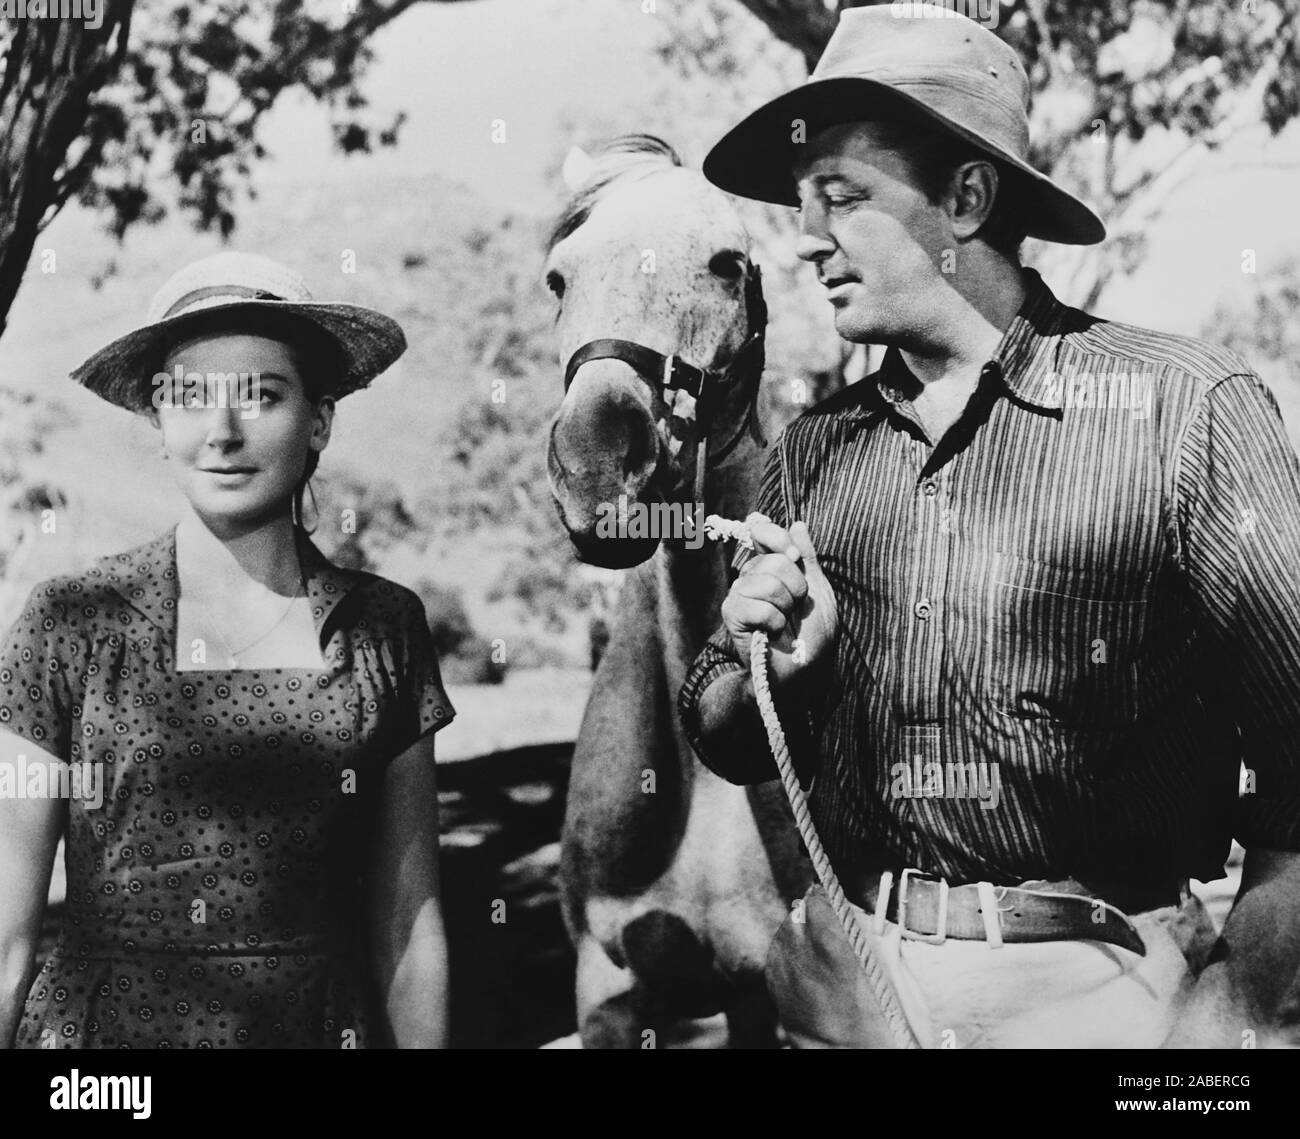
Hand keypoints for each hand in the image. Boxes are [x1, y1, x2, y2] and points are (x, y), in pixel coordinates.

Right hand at [721, 513, 837, 691]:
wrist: (802, 670)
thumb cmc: (812, 634)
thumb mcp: (818, 589)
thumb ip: (807, 556)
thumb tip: (797, 523)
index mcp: (770, 566)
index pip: (763, 532)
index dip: (777, 538)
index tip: (794, 557)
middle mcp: (751, 576)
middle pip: (774, 561)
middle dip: (795, 587)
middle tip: (795, 608)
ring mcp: (739, 594)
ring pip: (766, 583)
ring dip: (785, 607)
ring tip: (784, 623)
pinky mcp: (731, 614)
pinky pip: (755, 605)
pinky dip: (773, 621)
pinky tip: (773, 632)